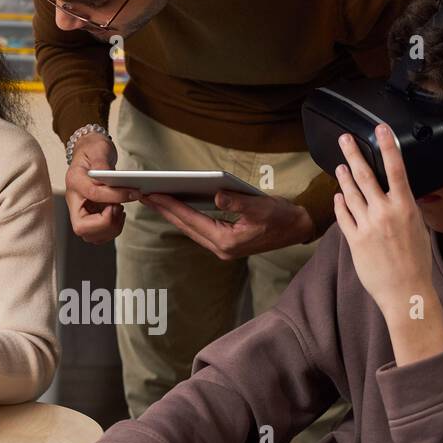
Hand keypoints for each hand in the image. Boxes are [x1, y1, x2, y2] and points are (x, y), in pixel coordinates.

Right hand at [64, 134, 136, 243]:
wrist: (89, 153)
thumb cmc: (93, 150)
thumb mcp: (98, 149)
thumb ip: (102, 162)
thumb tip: (107, 175)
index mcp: (74, 182)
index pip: (92, 194)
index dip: (113, 196)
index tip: (132, 193)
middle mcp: (74, 200)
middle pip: (82, 227)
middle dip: (107, 222)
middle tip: (119, 208)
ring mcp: (81, 211)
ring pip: (90, 235)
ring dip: (111, 228)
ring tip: (120, 210)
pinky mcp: (89, 217)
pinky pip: (98, 235)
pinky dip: (111, 229)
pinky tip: (118, 213)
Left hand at [141, 190, 312, 259]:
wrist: (298, 228)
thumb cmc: (282, 217)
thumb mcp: (262, 207)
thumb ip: (239, 202)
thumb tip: (217, 196)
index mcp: (228, 240)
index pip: (192, 220)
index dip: (171, 206)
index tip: (153, 194)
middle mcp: (221, 248)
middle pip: (186, 226)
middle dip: (164, 210)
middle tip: (143, 195)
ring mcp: (223, 248)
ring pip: (190, 229)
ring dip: (172, 214)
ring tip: (154, 199)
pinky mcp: (225, 244)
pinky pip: (198, 229)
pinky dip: (186, 217)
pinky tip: (176, 206)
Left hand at [334, 127, 435, 316]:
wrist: (405, 290)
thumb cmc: (415, 261)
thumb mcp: (418, 228)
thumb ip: (404, 209)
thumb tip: (398, 195)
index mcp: (405, 207)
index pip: (396, 169)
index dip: (388, 146)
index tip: (380, 129)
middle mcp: (384, 212)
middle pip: (364, 175)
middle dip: (352, 154)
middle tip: (344, 140)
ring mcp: (366, 224)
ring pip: (350, 193)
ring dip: (344, 178)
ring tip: (340, 166)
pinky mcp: (352, 238)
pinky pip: (343, 214)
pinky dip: (339, 203)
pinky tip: (338, 196)